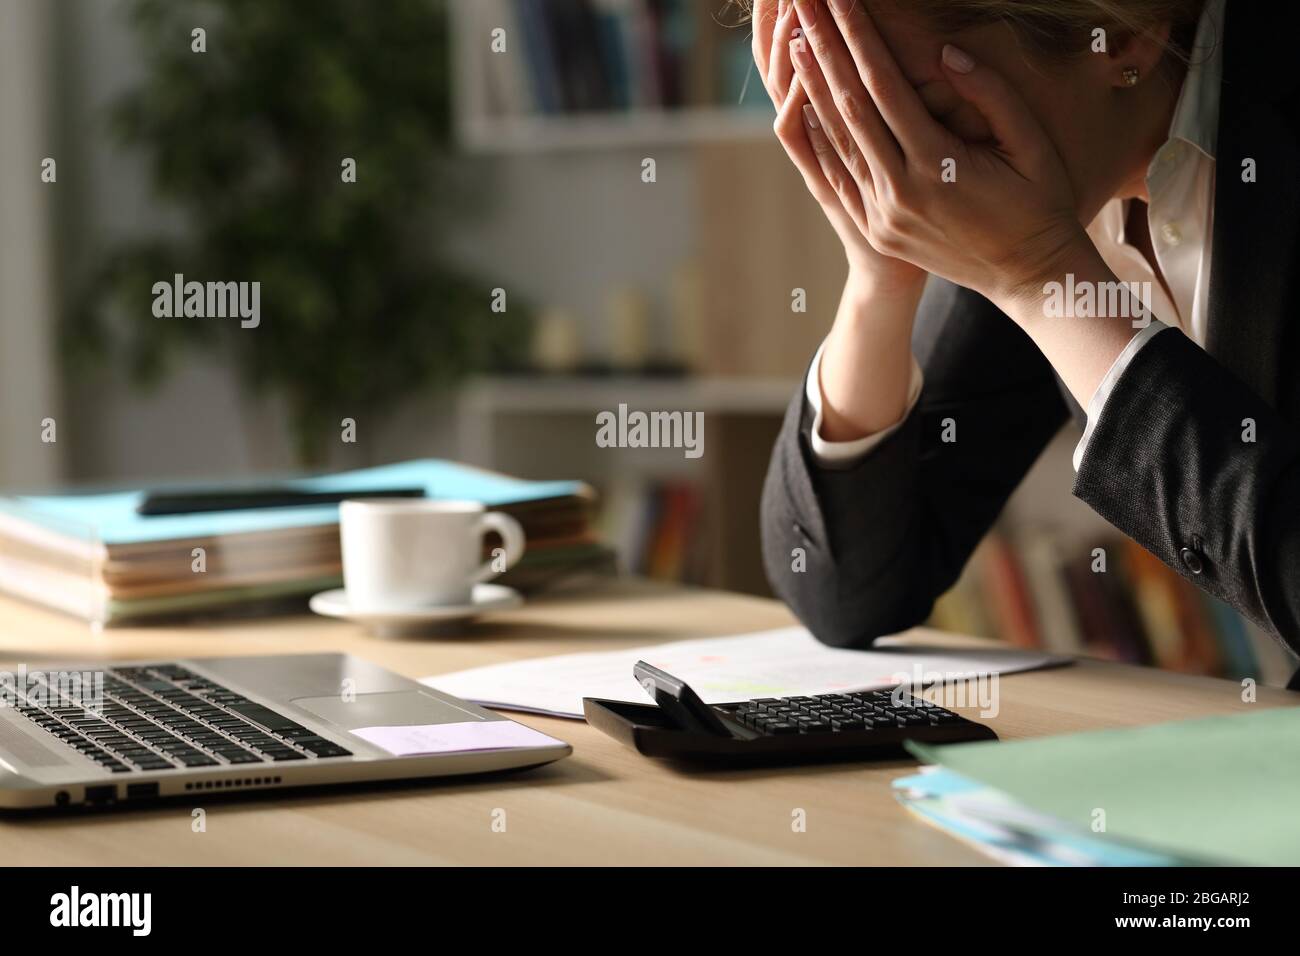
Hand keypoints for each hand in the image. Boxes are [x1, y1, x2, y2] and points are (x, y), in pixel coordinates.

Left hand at [789, 0, 1092, 311]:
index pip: (884, 85)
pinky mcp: (876, 228)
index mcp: (937, 166)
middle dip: (824, 48)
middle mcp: (899, 191)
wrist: (1029, 277)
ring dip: (811, 87)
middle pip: (849, 106)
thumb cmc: (1041, 203)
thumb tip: (945, 51)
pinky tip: (801, 103)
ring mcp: (883, 214)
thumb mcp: (1030, 144)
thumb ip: (990, 94)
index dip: (858, 36)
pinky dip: (817, 138)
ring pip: (837, 140)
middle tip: (804, 2)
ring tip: (795, 37)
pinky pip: (838, 175)